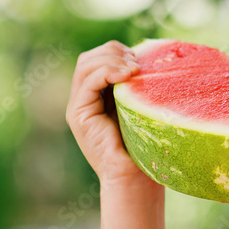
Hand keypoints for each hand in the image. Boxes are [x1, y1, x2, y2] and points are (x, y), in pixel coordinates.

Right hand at [66, 41, 156, 187]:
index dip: (117, 51)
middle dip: (113, 52)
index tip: (141, 59)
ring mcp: (78, 106)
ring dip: (112, 60)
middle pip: (89, 58)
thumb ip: (138, 87)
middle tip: (137, 63)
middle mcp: (84, 98)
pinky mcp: (78, 114)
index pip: (98, 58)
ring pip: (85, 65)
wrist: (134, 177)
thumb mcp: (141, 108)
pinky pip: (88, 81)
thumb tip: (150, 60)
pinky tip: (127, 75)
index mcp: (98, 94)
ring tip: (134, 69)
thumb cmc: (145, 144)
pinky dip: (107, 71)